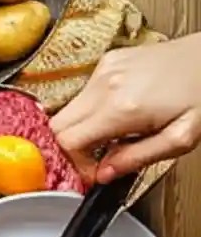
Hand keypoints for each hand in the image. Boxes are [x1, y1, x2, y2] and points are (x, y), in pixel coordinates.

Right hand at [51, 33, 200, 182]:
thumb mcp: (180, 139)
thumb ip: (136, 159)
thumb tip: (104, 174)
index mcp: (121, 108)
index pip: (67, 142)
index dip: (73, 163)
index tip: (90, 171)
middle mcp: (105, 85)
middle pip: (57, 125)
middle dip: (69, 148)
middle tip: (93, 158)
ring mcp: (104, 70)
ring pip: (68, 110)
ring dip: (82, 128)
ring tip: (112, 134)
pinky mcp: (108, 61)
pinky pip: (84, 93)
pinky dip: (92, 109)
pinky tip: (118, 111)